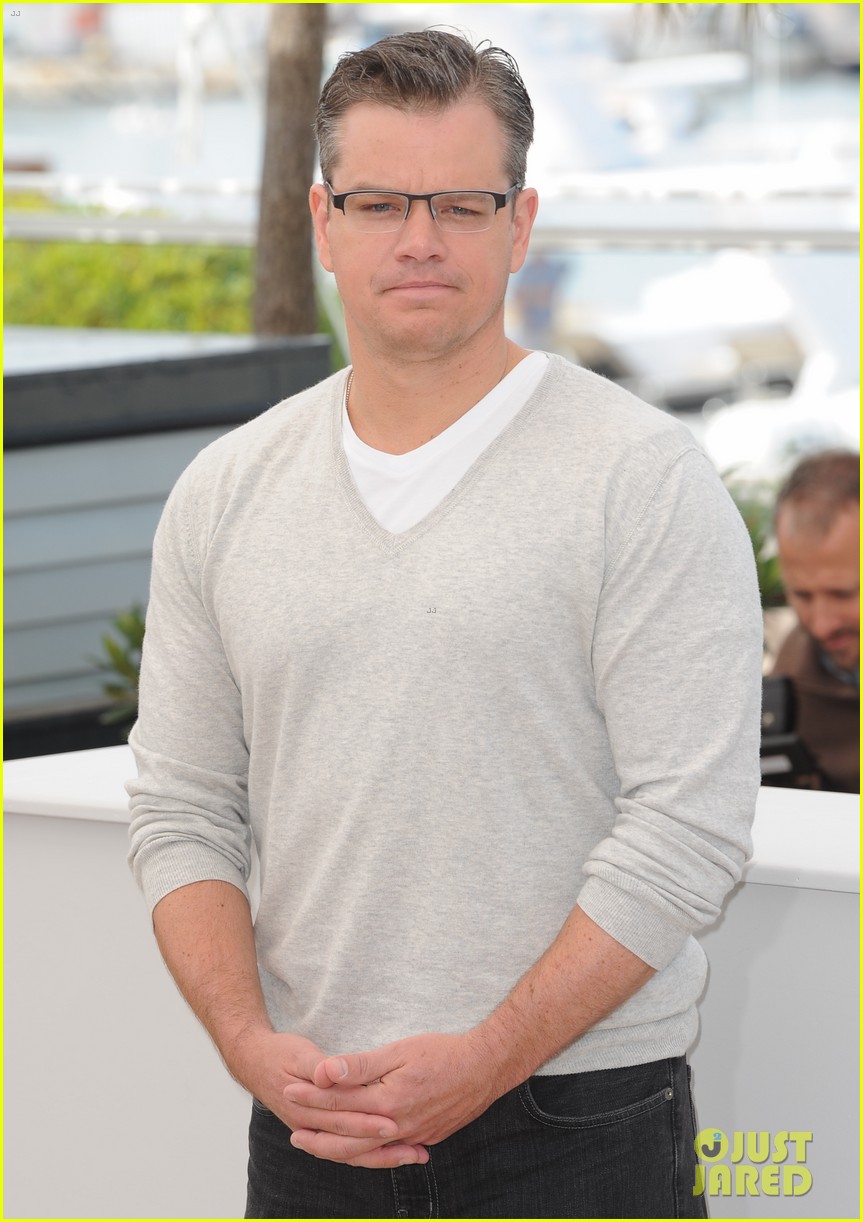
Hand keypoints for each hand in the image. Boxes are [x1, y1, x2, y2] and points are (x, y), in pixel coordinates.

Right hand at [227, 1027, 426, 1167]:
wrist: (254, 1062)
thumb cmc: (280, 1054)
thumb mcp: (299, 1054)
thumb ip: (318, 1066)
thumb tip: (328, 1073)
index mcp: (306, 1109)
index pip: (342, 1120)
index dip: (367, 1122)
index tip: (393, 1123)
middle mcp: (311, 1126)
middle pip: (351, 1144)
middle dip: (384, 1147)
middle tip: (415, 1148)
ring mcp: (316, 1131)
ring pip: (353, 1154)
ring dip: (384, 1156)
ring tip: (416, 1154)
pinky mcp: (320, 1130)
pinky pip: (348, 1150)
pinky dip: (371, 1153)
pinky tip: (396, 1151)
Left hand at [285, 1031, 503, 1163]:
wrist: (486, 1068)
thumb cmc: (443, 1052)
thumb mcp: (400, 1050)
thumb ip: (361, 1065)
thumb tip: (325, 1071)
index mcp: (388, 1101)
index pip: (339, 1101)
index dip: (312, 1095)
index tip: (288, 1089)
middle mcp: (397, 1126)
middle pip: (347, 1137)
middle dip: (317, 1133)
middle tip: (292, 1132)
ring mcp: (412, 1137)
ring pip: (366, 1153)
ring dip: (338, 1149)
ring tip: (317, 1146)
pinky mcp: (424, 1139)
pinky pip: (388, 1154)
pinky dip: (367, 1155)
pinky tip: (358, 1151)